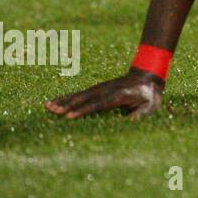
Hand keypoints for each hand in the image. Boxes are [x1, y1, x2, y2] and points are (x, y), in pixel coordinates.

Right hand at [45, 72, 163, 120]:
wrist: (147, 76)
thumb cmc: (148, 95)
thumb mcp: (150, 105)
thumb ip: (141, 113)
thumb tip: (130, 121)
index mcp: (119, 95)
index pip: (99, 104)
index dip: (85, 110)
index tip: (70, 116)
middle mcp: (106, 89)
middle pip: (85, 98)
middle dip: (68, 105)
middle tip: (53, 111)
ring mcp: (100, 88)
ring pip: (79, 95)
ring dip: (63, 100)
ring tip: (47, 106)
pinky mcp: (96, 89)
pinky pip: (79, 94)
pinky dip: (66, 97)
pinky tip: (53, 102)